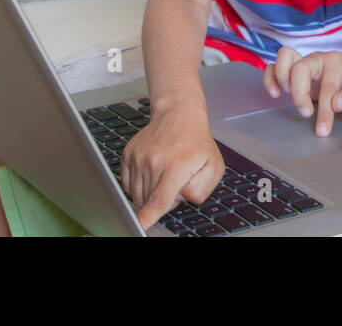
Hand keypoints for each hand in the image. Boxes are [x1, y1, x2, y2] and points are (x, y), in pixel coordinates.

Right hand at [120, 103, 224, 230]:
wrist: (178, 115)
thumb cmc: (197, 142)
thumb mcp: (213, 166)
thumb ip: (201, 190)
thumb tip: (179, 200)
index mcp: (176, 167)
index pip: (159, 198)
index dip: (148, 216)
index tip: (138, 226)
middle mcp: (153, 162)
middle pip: (149, 202)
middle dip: (163, 199)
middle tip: (176, 180)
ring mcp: (138, 158)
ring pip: (137, 195)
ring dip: (150, 193)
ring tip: (165, 173)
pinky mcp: (128, 155)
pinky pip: (127, 185)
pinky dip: (139, 185)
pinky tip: (152, 172)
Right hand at [263, 47, 341, 137]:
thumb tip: (336, 103)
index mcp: (337, 62)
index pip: (328, 86)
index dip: (325, 110)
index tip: (322, 130)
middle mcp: (318, 58)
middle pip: (301, 68)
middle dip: (300, 93)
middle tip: (305, 114)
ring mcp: (302, 59)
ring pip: (285, 56)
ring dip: (282, 77)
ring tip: (287, 95)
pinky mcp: (290, 66)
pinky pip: (273, 65)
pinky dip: (270, 78)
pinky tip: (275, 94)